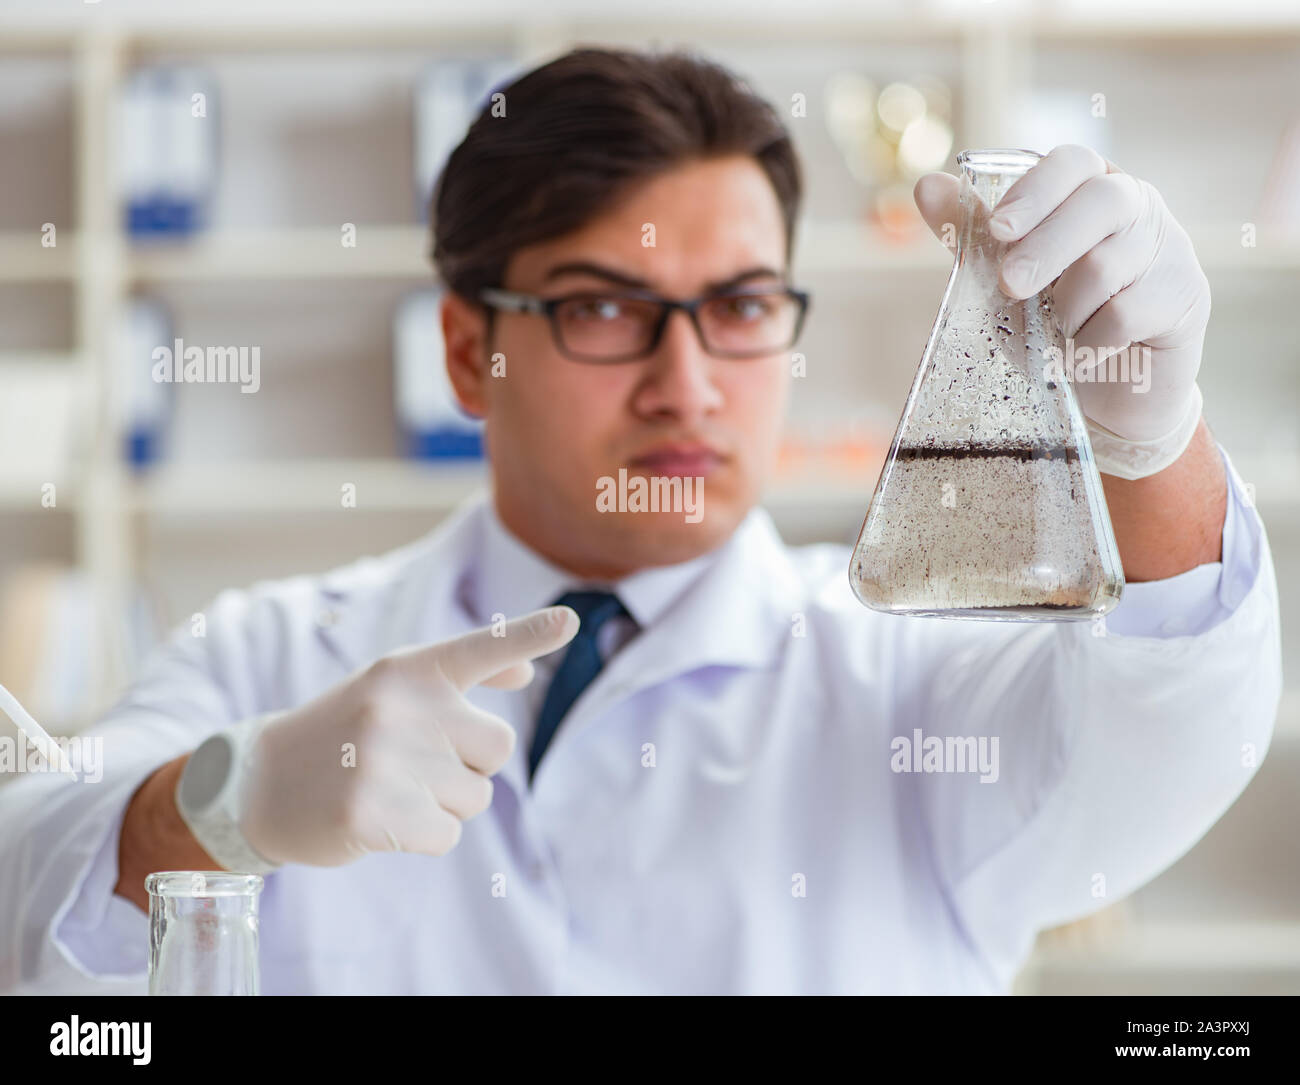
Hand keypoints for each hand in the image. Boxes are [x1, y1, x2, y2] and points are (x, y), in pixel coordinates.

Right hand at [237, 606, 578, 865]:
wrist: (261, 782)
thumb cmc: (348, 732)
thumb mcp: (396, 690)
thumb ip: (463, 679)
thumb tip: (525, 677)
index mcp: (410, 670)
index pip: (481, 647)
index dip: (528, 636)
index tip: (570, 622)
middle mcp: (401, 706)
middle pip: (498, 750)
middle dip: (470, 767)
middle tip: (415, 763)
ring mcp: (384, 759)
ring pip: (475, 798)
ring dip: (444, 804)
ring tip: (392, 788)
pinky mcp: (373, 812)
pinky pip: (447, 836)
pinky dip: (423, 837)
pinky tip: (382, 818)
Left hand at [913, 144, 1209, 446]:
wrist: (1110, 394)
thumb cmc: (1056, 325)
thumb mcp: (1006, 280)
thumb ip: (973, 235)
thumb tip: (927, 186)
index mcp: (1091, 190)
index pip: (1074, 163)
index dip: (1037, 190)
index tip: (1000, 227)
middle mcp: (1138, 208)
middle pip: (1101, 203)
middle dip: (1047, 246)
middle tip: (1010, 285)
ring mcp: (1169, 249)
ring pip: (1109, 266)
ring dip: (1065, 310)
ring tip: (1055, 333)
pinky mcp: (1186, 297)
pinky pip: (1127, 315)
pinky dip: (1089, 342)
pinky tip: (1082, 353)